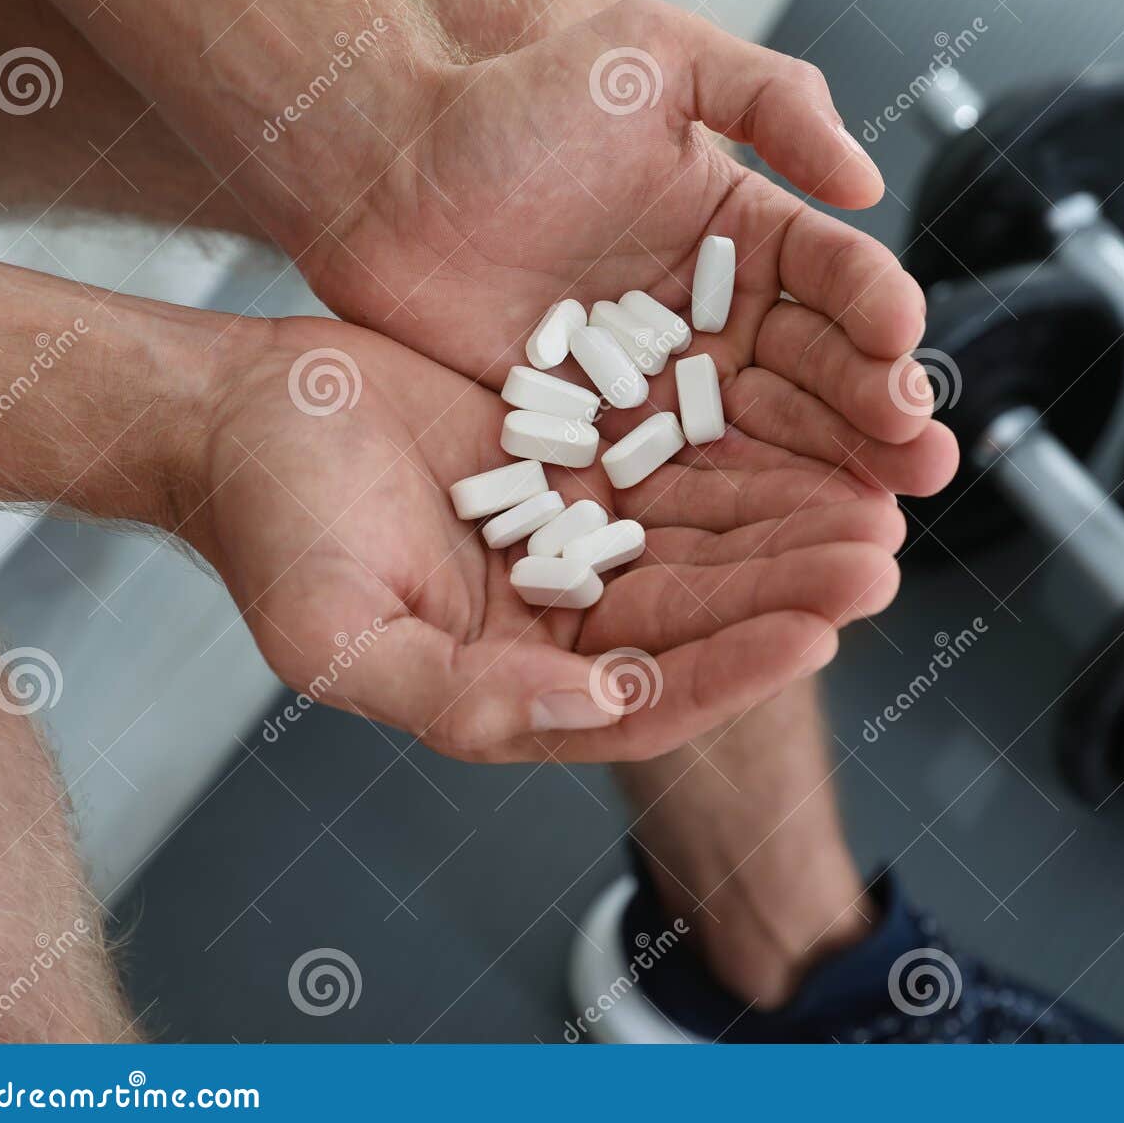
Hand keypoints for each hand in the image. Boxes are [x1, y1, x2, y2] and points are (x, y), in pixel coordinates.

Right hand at [189, 316, 907, 762]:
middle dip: (792, 590)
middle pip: (701, 616)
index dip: (738, 666)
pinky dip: (743, 462)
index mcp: (516, 683)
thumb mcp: (340, 635)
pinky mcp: (583, 468)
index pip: (652, 691)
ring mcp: (578, 543)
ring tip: (871, 499)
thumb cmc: (269, 527)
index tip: (817, 631)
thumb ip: (462, 696)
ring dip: (788, 528)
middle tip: (878, 555)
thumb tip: (592, 710)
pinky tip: (806, 441)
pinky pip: (681, 470)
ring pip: (707, 545)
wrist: (245, 412)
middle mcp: (561, 622)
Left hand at [298, 0, 956, 498]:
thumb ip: (770, 99)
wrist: (387, 175)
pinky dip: (728, 516)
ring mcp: (663, 386)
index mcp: (744, 234)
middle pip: (816, 373)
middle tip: (922, 459)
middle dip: (874, 417)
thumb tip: (868, 182)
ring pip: (763, 440)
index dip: (873, 312)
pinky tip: (774, 544)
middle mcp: (717, 317)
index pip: (833, 279)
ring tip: (877, 517)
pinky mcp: (605, 439)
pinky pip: (679, 482)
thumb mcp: (651, 58)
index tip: (901, 342)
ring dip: (823, 481)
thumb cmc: (512, 106)